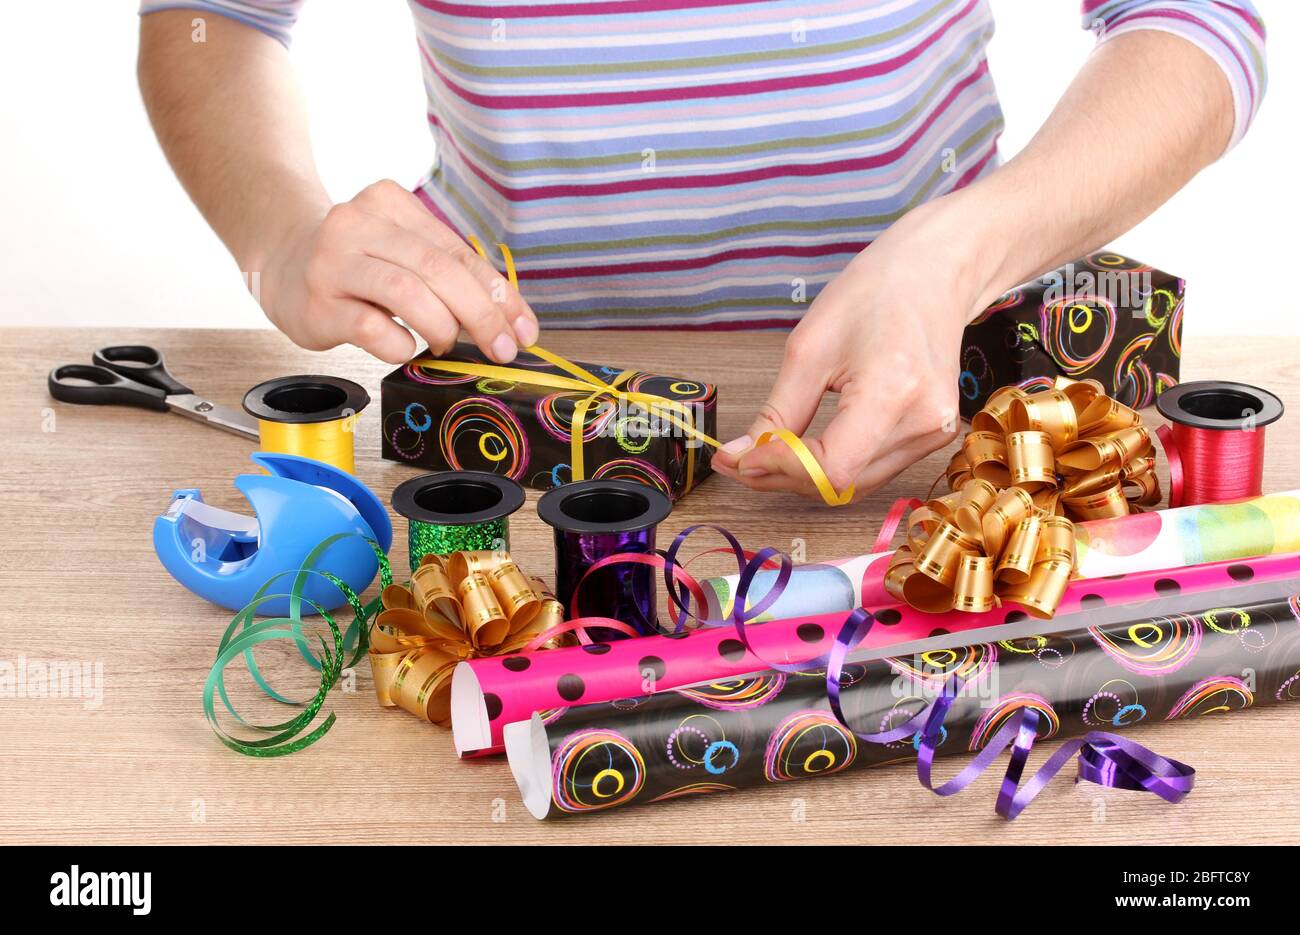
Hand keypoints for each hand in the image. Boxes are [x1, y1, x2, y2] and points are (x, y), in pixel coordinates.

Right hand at [257, 180, 537, 363]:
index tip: (524, 329)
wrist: (278, 261)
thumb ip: (447, 273)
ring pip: (407, 293)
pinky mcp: (316, 302)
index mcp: (390, 202)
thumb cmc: (355, 263)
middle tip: (501, 347)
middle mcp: (358, 223)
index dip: (499, 294)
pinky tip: (405, 348)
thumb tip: (510, 320)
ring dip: (442, 327)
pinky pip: (372, 328)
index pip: (458, 251)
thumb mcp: (400, 251)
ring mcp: (333, 262)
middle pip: (437, 269)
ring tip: (447, 345)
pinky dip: (401, 344)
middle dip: (481, 315)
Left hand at [712, 200, 993, 498]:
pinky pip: (873, 471)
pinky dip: (833, 468)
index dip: (780, 470)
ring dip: (804, 478)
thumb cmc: (873, 295)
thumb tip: (741, 458)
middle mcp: (925, 422)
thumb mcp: (808, 348)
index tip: (739, 458)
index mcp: (894, 390)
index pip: (832, 467)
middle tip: (736, 460)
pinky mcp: (934, 438)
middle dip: (782, 477)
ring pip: (855, 485)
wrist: (933, 275)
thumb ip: (776, 412)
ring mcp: (935, 434)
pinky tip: (803, 450)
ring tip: (763, 455)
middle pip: (842, 484)